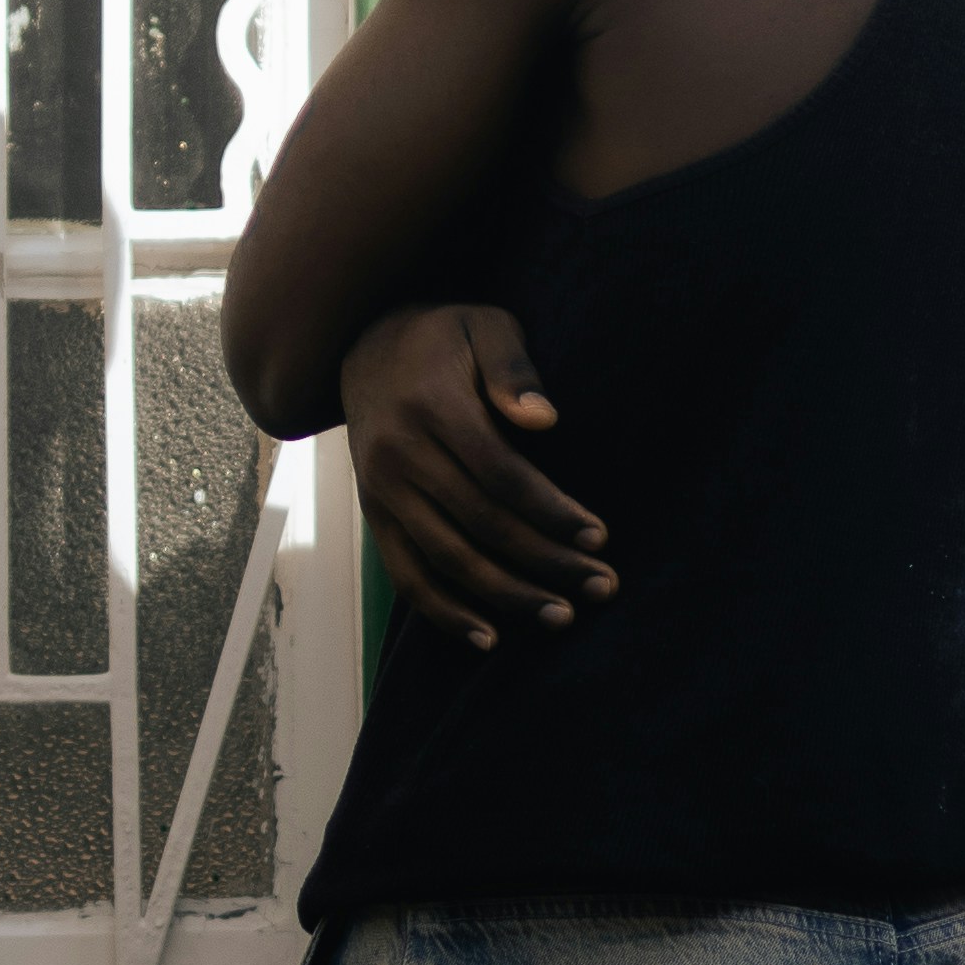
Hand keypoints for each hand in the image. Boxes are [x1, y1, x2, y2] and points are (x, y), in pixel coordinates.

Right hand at [339, 305, 615, 648]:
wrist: (361, 347)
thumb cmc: (443, 336)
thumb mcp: (483, 326)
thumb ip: (512, 367)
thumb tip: (545, 419)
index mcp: (432, 407)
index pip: (501, 474)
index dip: (552, 511)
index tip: (600, 537)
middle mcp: (400, 456)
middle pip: (481, 524)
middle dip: (546, 561)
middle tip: (602, 586)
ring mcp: (382, 492)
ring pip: (448, 559)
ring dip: (507, 596)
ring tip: (562, 616)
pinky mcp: (375, 516)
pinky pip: (407, 575)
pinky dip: (446, 613)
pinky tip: (491, 637)